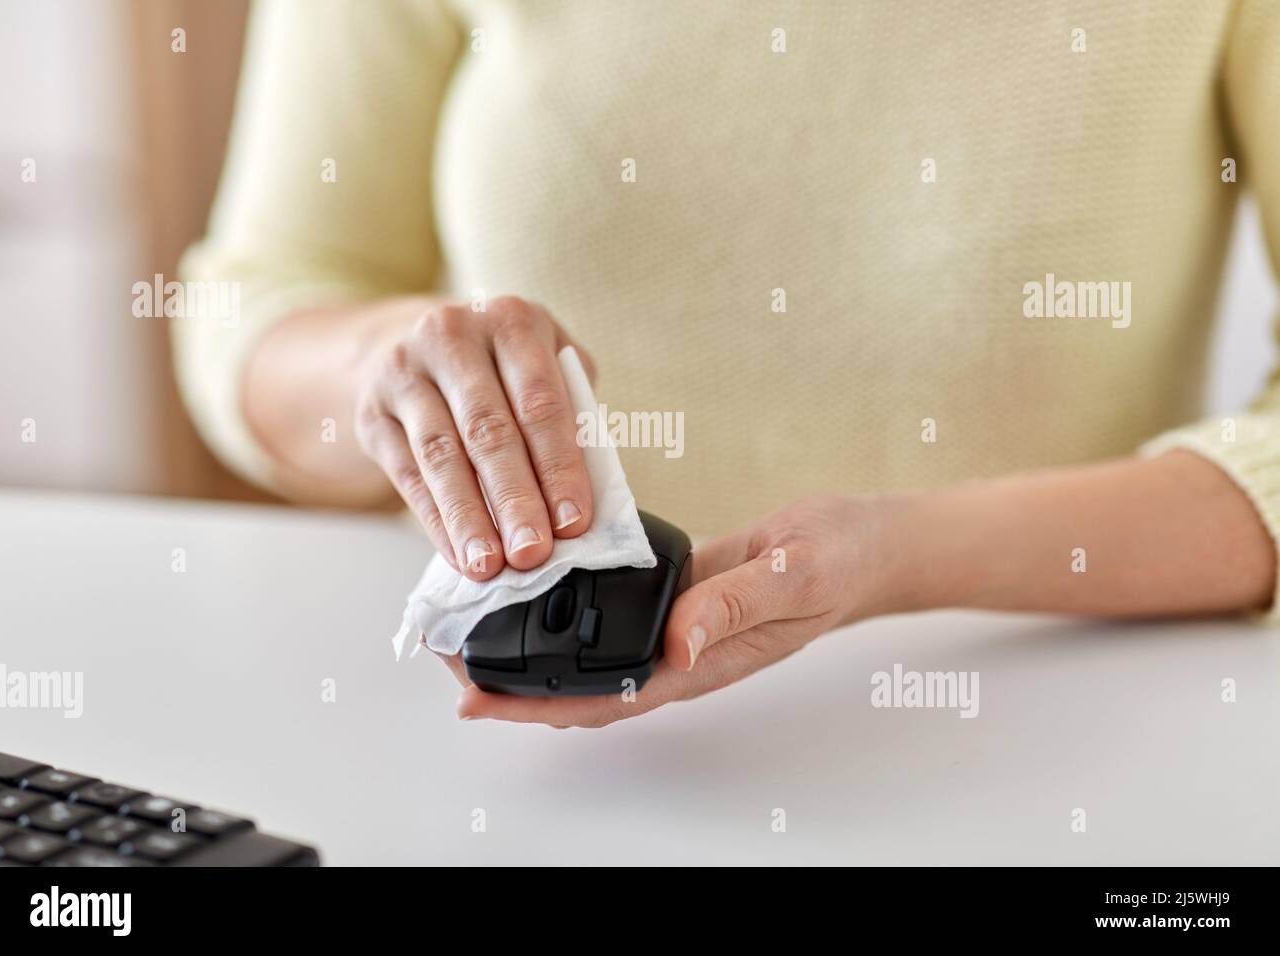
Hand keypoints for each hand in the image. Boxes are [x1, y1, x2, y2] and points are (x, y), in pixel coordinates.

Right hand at [354, 296, 596, 579]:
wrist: (411, 339)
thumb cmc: (500, 365)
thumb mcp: (544, 366)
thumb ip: (571, 417)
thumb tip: (581, 496)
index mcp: (512, 320)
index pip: (540, 402)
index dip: (558, 466)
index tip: (574, 521)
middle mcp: (452, 335)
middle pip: (488, 430)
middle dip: (513, 499)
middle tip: (532, 552)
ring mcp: (404, 370)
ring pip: (441, 456)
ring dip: (469, 518)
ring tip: (490, 564)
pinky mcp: (373, 411)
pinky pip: (408, 474)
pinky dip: (436, 520)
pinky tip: (459, 553)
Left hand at [452, 494, 889, 727]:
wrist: (859, 545)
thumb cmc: (835, 562)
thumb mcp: (791, 575)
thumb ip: (734, 605)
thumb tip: (677, 644)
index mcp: (700, 661)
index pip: (604, 699)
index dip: (536, 708)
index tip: (476, 701)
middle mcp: (678, 652)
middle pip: (581, 687)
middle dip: (512, 685)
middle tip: (445, 659)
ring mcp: (674, 627)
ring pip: (590, 653)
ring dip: (531, 650)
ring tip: (470, 628)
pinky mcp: (674, 595)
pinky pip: (609, 612)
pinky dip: (565, 608)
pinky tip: (533, 586)